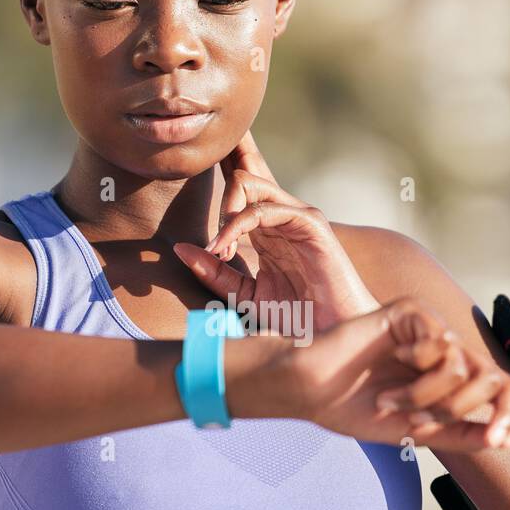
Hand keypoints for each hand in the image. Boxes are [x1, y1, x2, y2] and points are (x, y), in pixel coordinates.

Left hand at [173, 130, 379, 332]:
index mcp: (267, 227)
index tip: (195, 192)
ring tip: (218, 249)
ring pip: (249, 183)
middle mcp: (282, 215)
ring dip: (224, 213)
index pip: (240, 187)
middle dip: (217, 187)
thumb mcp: (243, 294)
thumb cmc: (295, 318)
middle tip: (212, 242)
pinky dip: (237, 226)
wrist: (331, 336)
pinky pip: (264, 209)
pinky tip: (224, 250)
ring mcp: (297, 216)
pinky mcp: (310, 223)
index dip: (218, 173)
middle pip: (241, 173)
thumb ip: (214, 271)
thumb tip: (179, 248)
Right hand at [266, 295, 509, 450]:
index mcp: (451, 378)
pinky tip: (390, 360)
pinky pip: (439, 341)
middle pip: (489, 378)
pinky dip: (416, 363)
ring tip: (388, 399)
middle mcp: (446, 350)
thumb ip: (463, 434)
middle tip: (415, 421)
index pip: (503, 389)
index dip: (508, 414)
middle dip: (453, 409)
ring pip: (461, 365)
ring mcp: (429, 329)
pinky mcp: (410, 311)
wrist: (311, 392)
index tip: (496, 440)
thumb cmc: (355, 409)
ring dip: (424, 394)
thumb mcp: (418, 431)